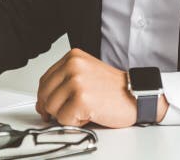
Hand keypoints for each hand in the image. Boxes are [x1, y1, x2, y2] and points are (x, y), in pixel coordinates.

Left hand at [35, 48, 168, 127]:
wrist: (136, 96)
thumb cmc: (113, 89)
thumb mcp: (86, 73)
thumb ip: (64, 81)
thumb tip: (43, 101)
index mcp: (73, 57)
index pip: (45, 80)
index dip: (45, 97)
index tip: (49, 106)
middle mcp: (73, 66)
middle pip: (45, 95)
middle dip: (54, 108)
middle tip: (69, 111)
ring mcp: (76, 81)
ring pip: (52, 109)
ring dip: (66, 116)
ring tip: (84, 109)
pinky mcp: (81, 99)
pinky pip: (64, 120)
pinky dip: (75, 123)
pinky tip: (89, 114)